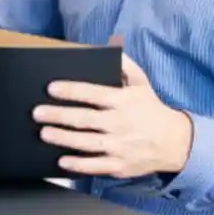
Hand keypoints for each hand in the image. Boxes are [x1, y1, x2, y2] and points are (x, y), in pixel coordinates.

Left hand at [33, 55, 192, 177]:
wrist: (175, 142)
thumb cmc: (151, 110)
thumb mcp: (141, 84)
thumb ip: (125, 66)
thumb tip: (111, 48)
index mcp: (123, 101)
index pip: (93, 93)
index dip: (71, 90)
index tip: (51, 88)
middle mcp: (120, 123)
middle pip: (84, 119)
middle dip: (58, 115)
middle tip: (38, 112)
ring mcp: (119, 146)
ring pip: (86, 142)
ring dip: (63, 138)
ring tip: (45, 133)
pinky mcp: (120, 165)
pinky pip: (96, 165)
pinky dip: (78, 165)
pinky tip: (62, 160)